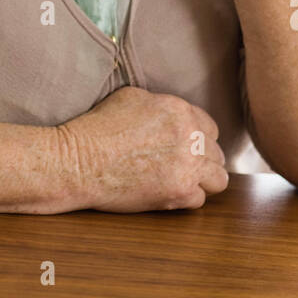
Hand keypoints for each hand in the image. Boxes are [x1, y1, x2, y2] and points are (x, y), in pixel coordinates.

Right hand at [56, 85, 228, 211]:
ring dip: (203, 180)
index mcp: (180, 110)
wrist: (78, 162)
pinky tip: (168, 192)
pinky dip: (186, 198)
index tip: (188, 148)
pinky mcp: (178, 193)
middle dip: (203, 160)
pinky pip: (199, 199)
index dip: (199, 139)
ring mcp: (187, 166)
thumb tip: (173, 115)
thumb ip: (162, 105)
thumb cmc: (97, 128)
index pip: (210, 128)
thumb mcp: (132, 98)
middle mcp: (190, 137)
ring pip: (218, 179)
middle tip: (184, 167)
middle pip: (217, 153)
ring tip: (184, 182)